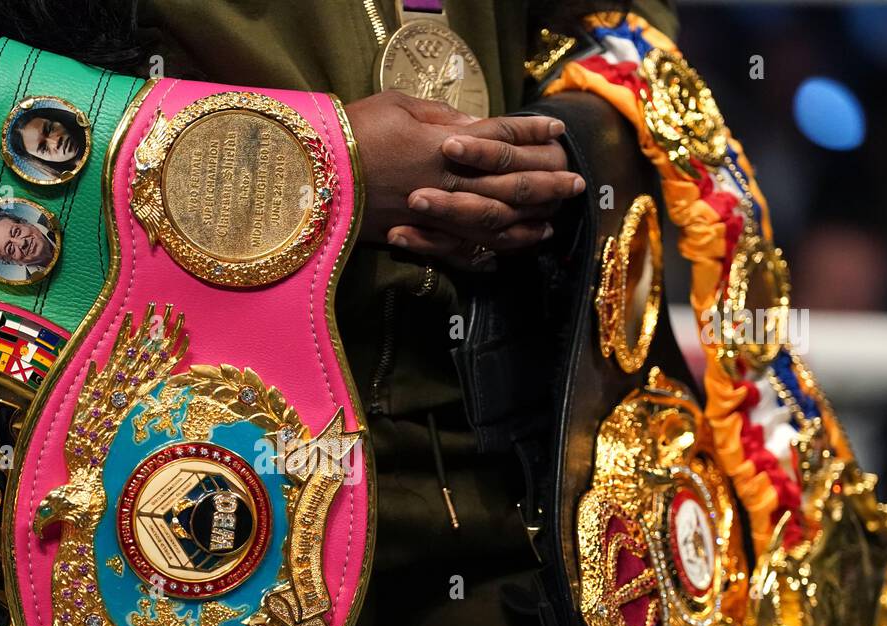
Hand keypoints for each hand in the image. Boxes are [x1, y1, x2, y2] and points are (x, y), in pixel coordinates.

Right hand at [344, 91, 584, 269]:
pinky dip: (484, 257)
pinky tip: (500, 259)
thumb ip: (440, 117)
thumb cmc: (350, 133)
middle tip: (576, 185)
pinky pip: (458, 253)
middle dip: (548, 184)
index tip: (559, 129)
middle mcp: (448, 183)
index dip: (533, 131)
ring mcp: (433, 216)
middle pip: (511, 185)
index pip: (502, 137)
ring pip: (495, 225)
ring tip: (551, 224)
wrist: (310, 177)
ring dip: (527, 226)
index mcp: (445, 145)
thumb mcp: (396, 105)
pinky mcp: (414, 239)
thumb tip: (471, 126)